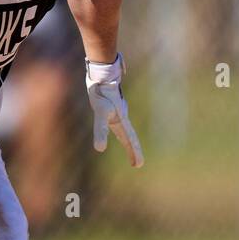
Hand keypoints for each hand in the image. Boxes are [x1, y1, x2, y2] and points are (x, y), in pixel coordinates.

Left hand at [85, 53, 143, 167]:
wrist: (102, 74)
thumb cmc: (102, 94)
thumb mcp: (100, 113)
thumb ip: (100, 131)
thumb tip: (99, 149)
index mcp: (120, 121)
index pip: (129, 140)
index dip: (134, 152)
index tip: (138, 165)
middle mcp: (120, 116)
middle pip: (128, 136)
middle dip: (132, 149)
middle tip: (136, 163)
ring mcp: (115, 110)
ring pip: (124, 128)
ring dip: (127, 138)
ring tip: (129, 146)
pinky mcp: (109, 104)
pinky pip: (115, 119)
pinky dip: (116, 126)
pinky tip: (114, 122)